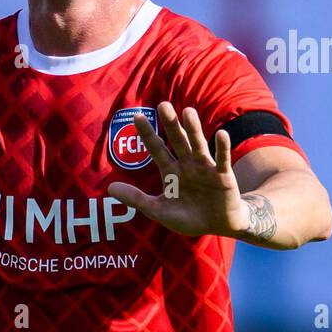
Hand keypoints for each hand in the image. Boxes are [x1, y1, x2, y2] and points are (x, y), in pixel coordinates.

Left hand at [107, 101, 255, 238]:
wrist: (217, 226)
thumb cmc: (188, 217)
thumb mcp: (158, 210)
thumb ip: (136, 198)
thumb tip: (109, 188)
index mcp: (171, 171)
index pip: (157, 149)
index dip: (147, 134)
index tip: (136, 117)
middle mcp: (187, 165)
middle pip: (177, 141)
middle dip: (170, 124)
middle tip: (162, 105)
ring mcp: (205, 168)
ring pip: (197, 145)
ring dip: (193, 130)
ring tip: (188, 112)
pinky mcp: (223, 176)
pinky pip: (221, 160)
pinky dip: (222, 148)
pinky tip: (221, 134)